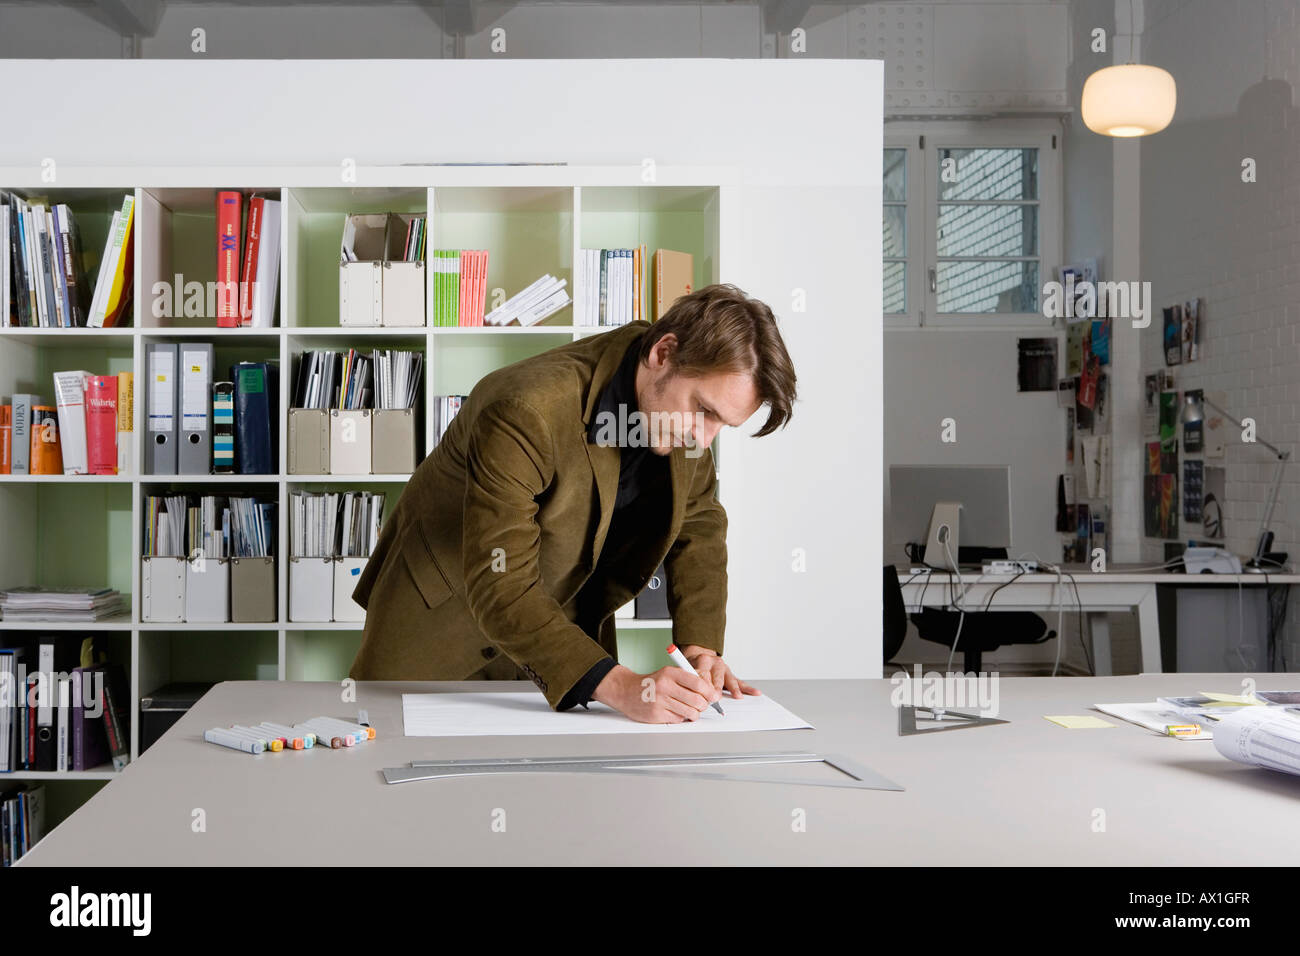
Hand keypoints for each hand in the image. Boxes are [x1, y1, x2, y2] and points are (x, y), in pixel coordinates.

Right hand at [592, 664, 720, 723]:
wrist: (626, 691)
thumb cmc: (651, 683)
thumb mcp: (667, 674)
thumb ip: (687, 679)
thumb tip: (710, 691)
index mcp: (669, 673)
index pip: (697, 682)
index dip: (709, 691)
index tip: (713, 696)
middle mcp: (664, 686)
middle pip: (696, 700)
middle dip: (703, 705)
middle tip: (702, 705)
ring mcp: (659, 701)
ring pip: (690, 712)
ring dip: (694, 714)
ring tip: (690, 710)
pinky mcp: (656, 715)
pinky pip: (678, 719)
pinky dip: (680, 718)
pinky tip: (675, 712)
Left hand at [677, 645, 760, 699]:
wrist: (699, 656)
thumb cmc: (692, 666)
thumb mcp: (686, 669)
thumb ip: (690, 680)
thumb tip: (692, 695)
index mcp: (703, 661)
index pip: (703, 675)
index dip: (702, 686)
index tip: (701, 696)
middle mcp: (715, 663)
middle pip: (717, 679)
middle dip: (716, 690)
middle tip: (715, 698)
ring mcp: (725, 669)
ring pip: (730, 680)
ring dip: (733, 690)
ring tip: (737, 696)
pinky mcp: (731, 675)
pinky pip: (740, 682)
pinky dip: (747, 688)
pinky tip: (755, 692)